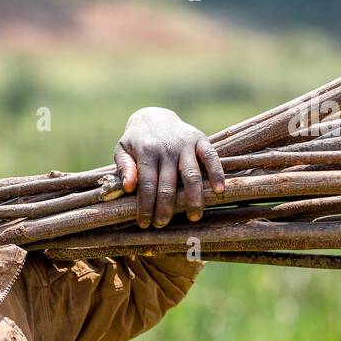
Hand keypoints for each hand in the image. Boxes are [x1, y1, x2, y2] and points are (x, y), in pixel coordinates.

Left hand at [114, 107, 225, 227]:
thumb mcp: (122, 150)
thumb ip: (124, 167)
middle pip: (168, 184)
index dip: (146, 206)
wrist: (154, 116)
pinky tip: (219, 191)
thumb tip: (128, 188)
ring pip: (191, 175)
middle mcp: (167, 148)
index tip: (145, 223)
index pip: (147, 184)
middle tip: (162, 224)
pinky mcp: (201, 140)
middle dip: (165, 208)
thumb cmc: (136, 141)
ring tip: (194, 217)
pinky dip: (216, 174)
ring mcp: (185, 144)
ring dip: (193, 198)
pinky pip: (211, 158)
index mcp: (146, 151)